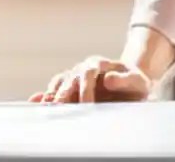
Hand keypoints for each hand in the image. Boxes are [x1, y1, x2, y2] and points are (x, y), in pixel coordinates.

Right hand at [31, 57, 150, 103]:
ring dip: (53, 96)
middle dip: (65, 95)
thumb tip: (107, 79)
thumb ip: (126, 79)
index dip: (86, 89)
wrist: (132, 86)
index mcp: (99, 63)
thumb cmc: (136, 84)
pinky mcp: (70, 87)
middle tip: (61, 110)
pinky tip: (36, 103)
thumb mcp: (139, 81)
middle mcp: (83, 68)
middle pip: (70, 78)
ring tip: (47, 109)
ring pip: (59, 83)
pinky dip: (45, 96)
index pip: (88, 72)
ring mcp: (75, 76)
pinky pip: (54, 89)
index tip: (87, 105)